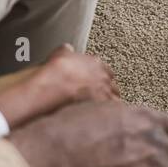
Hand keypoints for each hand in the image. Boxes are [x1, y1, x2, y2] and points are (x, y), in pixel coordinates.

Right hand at [0, 46, 115, 128]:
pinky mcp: (102, 105)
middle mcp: (103, 76)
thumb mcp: (60, 53)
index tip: (98, 82)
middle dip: (108, 90)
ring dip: (109, 103)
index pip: (107, 71)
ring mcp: (104, 91)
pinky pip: (110, 111)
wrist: (54, 84)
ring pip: (114, 98)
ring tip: (102, 109)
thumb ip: (67, 51)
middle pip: (113, 85)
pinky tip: (102, 117)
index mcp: (96, 62)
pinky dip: (107, 114)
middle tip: (101, 96)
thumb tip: (67, 49)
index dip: (102, 77)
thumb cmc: (56, 70)